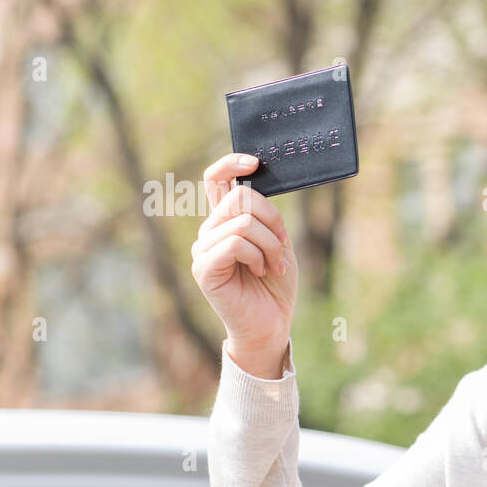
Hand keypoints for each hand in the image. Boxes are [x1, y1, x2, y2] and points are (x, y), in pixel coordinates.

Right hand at [191, 153, 297, 354]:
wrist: (272, 324)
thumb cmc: (275, 286)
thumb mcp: (277, 242)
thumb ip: (264, 216)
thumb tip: (257, 185)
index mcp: (225, 221)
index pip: (216, 180)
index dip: (231, 164)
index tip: (255, 163)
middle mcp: (209, 231)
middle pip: (239, 198)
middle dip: (273, 219)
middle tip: (283, 246)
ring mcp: (202, 249)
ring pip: (242, 222)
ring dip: (270, 245)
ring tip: (274, 266)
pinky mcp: (203, 268)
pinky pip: (234, 243)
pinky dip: (257, 256)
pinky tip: (261, 271)